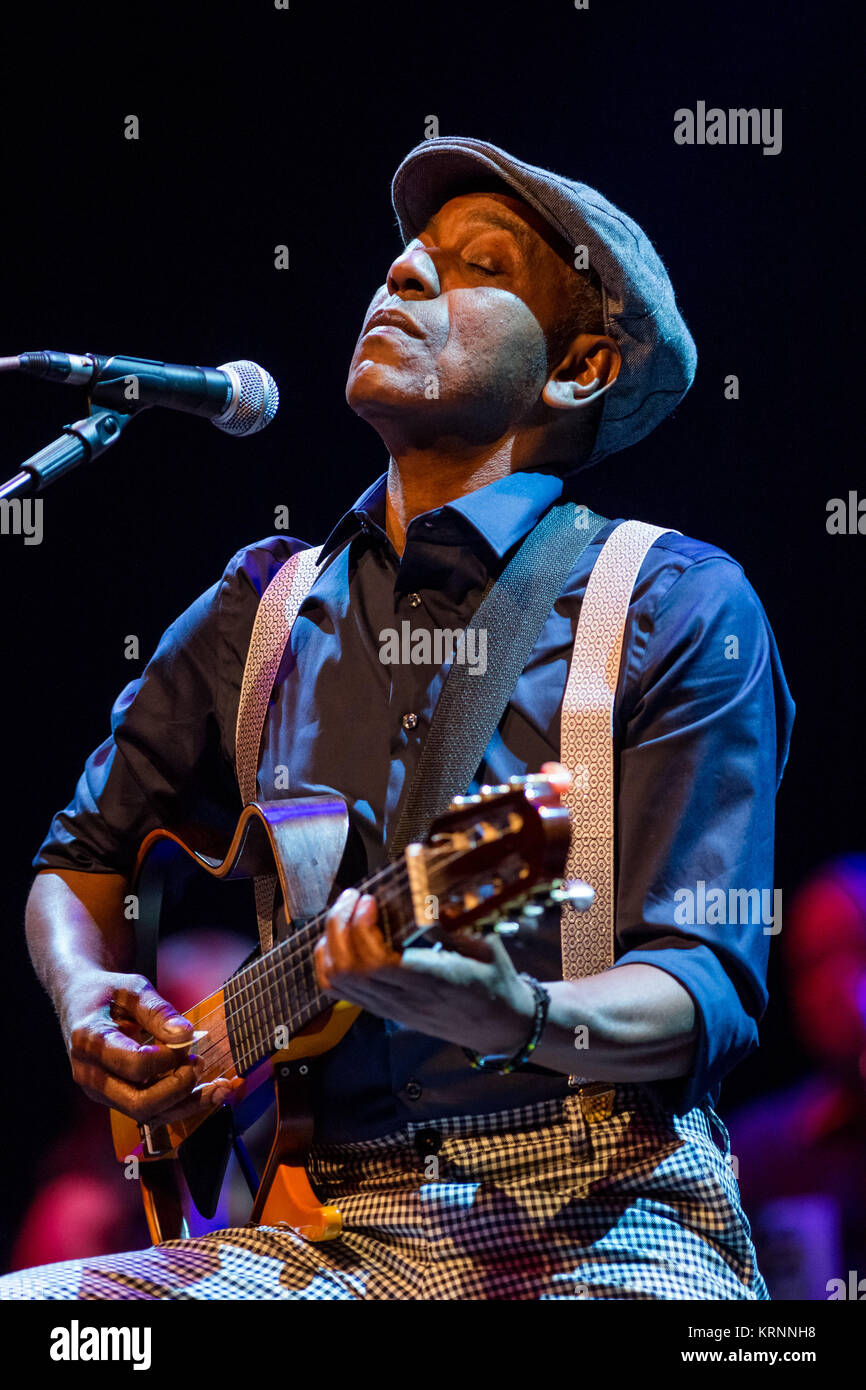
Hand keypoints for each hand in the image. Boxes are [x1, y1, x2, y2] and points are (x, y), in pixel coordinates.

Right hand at [62, 971, 240, 1125]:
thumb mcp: (132, 988)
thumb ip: (157, 1011)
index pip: (134, 1065)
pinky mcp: (112, 1098)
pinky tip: (205, 1093)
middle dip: (177, 1088)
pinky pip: (148, 1112)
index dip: (168, 1058)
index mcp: (90, 1041)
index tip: (187, 1041)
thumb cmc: (107, 992)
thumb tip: (185, 1035)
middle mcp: (90, 1074)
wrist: (79, 1002)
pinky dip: (179, 1106)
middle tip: (199, 1063)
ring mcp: (99, 1091)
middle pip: (139, 1102)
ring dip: (185, 1105)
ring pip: (146, 1115)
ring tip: (217, 1086)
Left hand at [314, 889, 535, 1056]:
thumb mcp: (487, 946)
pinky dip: (327, 963)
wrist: (499, 1027)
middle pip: (348, 968)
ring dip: (330, 941)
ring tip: (344, 912)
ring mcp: (390, 1008)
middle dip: (340, 925)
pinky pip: (339, 992)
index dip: (361, 928)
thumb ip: (454, 923)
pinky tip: (338, 940)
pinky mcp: (383, 1011)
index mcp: (433, 982)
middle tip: (353, 896)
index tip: (369, 899)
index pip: (377, 963)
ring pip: (338, 981)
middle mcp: (404, 999)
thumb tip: (425, 893)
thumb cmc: (495, 981)